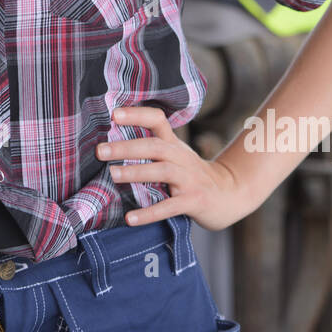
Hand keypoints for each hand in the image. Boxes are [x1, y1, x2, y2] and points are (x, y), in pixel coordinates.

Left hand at [96, 105, 244, 231]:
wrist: (230, 195)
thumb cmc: (192, 176)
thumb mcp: (176, 156)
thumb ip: (151, 150)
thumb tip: (109, 145)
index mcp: (174, 145)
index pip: (157, 120)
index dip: (137, 115)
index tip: (113, 113)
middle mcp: (181, 157)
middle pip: (154, 146)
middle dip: (126, 147)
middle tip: (100, 150)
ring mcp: (189, 179)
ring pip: (162, 171)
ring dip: (137, 172)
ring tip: (113, 175)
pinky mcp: (194, 201)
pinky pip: (170, 206)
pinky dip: (149, 213)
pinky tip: (130, 218)